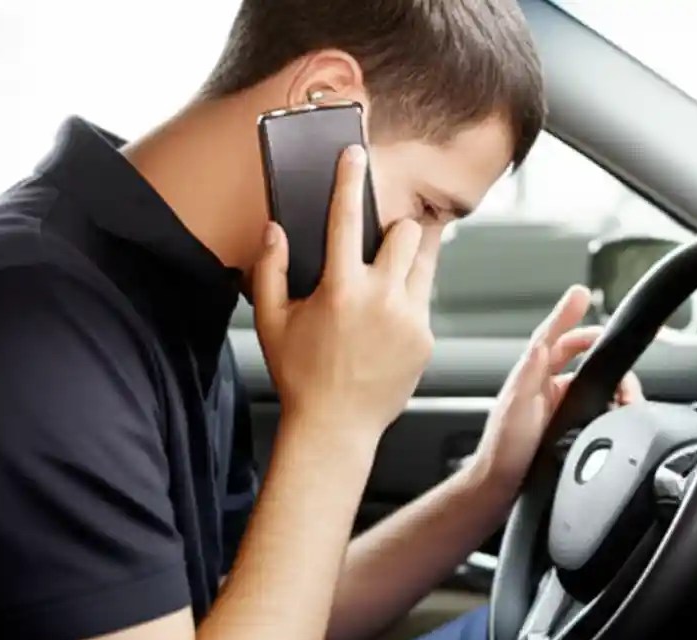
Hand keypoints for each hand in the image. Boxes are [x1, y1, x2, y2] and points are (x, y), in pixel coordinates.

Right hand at [251, 145, 438, 438]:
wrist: (335, 428)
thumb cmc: (299, 375)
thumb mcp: (272, 322)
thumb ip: (269, 270)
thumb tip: (275, 230)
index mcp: (340, 289)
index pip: (345, 218)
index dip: (350, 180)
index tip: (355, 153)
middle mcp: (381, 298)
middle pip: (409, 231)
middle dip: (396, 227)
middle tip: (381, 237)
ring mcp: (409, 318)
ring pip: (427, 261)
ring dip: (411, 257)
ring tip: (389, 272)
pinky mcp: (426, 338)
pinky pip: (424, 300)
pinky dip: (410, 297)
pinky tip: (388, 318)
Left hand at [470, 285, 643, 496]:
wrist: (502, 488)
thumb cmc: (504, 452)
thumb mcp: (515, 410)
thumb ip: (528, 377)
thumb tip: (541, 346)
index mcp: (530, 377)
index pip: (552, 336)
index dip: (567, 314)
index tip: (581, 294)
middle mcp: (543, 386)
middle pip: (577, 354)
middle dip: (601, 350)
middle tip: (621, 355)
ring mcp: (554, 404)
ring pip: (589, 379)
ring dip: (610, 381)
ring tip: (627, 394)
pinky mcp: (564, 423)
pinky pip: (592, 403)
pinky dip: (609, 403)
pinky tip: (620, 412)